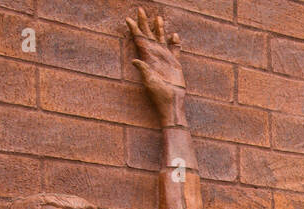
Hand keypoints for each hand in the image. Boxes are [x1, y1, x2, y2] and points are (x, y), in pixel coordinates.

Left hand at [127, 7, 184, 122]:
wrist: (171, 104)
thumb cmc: (159, 95)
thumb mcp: (150, 83)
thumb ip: (144, 71)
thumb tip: (135, 61)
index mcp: (148, 58)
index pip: (139, 40)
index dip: (134, 29)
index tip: (128, 19)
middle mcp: (155, 56)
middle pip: (148, 35)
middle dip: (144, 23)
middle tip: (140, 9)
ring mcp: (165, 60)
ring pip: (161, 40)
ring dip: (159, 29)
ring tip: (158, 17)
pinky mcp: (175, 65)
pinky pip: (174, 50)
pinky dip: (174, 43)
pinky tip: (174, 35)